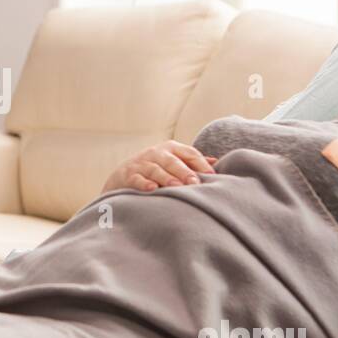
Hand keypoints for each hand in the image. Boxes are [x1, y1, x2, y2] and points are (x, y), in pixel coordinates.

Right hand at [102, 140, 217, 193]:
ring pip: (155, 170)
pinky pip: (137, 179)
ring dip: (166, 178)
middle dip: (184, 172)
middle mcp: (156, 153)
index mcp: (171, 148)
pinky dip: (144, 183)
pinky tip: (153, 189)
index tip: (212, 176)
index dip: (201, 164)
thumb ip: (192, 162)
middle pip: (173, 161)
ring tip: (177, 187)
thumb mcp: (172, 161)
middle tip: (195, 183)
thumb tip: (216, 162)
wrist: (121, 175)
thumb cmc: (155, 169)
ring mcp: (141, 163)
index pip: (189, 153)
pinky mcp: (128, 175)